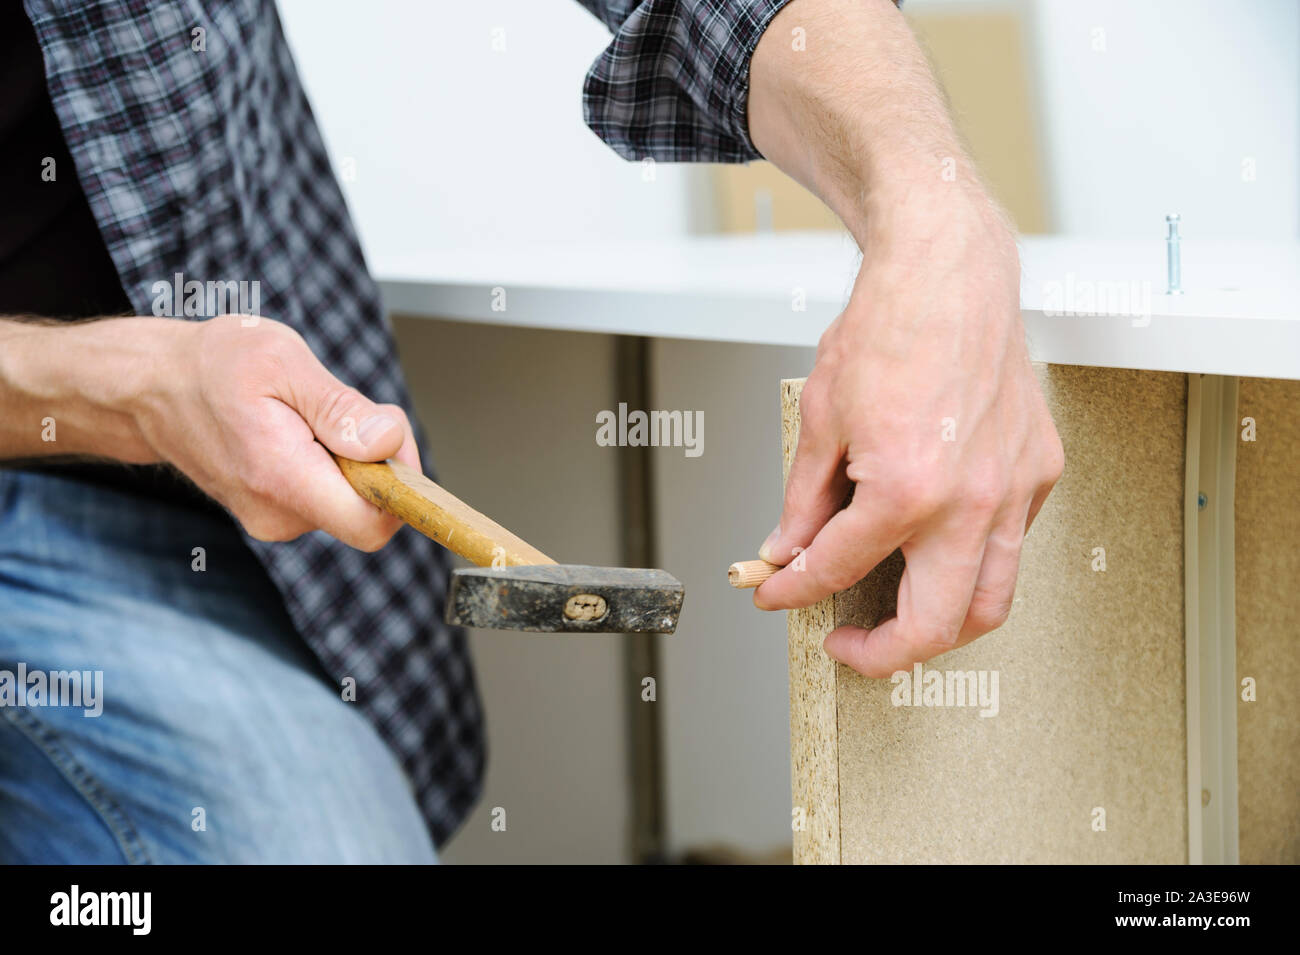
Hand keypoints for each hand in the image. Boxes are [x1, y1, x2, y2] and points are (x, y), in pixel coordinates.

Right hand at [131, 314, 418, 550]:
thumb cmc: (214, 365)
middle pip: (370, 508)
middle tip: (337, 409)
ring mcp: (276, 519)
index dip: (400, 484)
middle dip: (376, 458)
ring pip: (353, 499)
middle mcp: (279, 515)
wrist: (154, 386)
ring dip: (351, 456)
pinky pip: (331, 494)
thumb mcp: (283, 362)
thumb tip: (388, 443)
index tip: (387, 437)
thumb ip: (340, 409)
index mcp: (282, 480)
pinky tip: (298, 430)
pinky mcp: (278, 514)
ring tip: (306, 414)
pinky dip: (332, 462)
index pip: (372, 523)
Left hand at [753, 189, 1063, 675]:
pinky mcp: (1039, 471)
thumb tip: (789, 547)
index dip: (795, 591)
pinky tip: (940, 549)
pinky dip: (975, 566)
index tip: (778, 592)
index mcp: (906, 490)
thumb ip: (805, 501)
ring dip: (943, 629)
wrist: (949, 273)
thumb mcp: (821, 419)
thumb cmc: (889, 327)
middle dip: (881, 652)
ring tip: (900, 623)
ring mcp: (1014, 490)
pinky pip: (1013, 546)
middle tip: (848, 645)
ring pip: (991, 603)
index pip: (838, 570)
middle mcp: (971, 501)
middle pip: (933, 625)